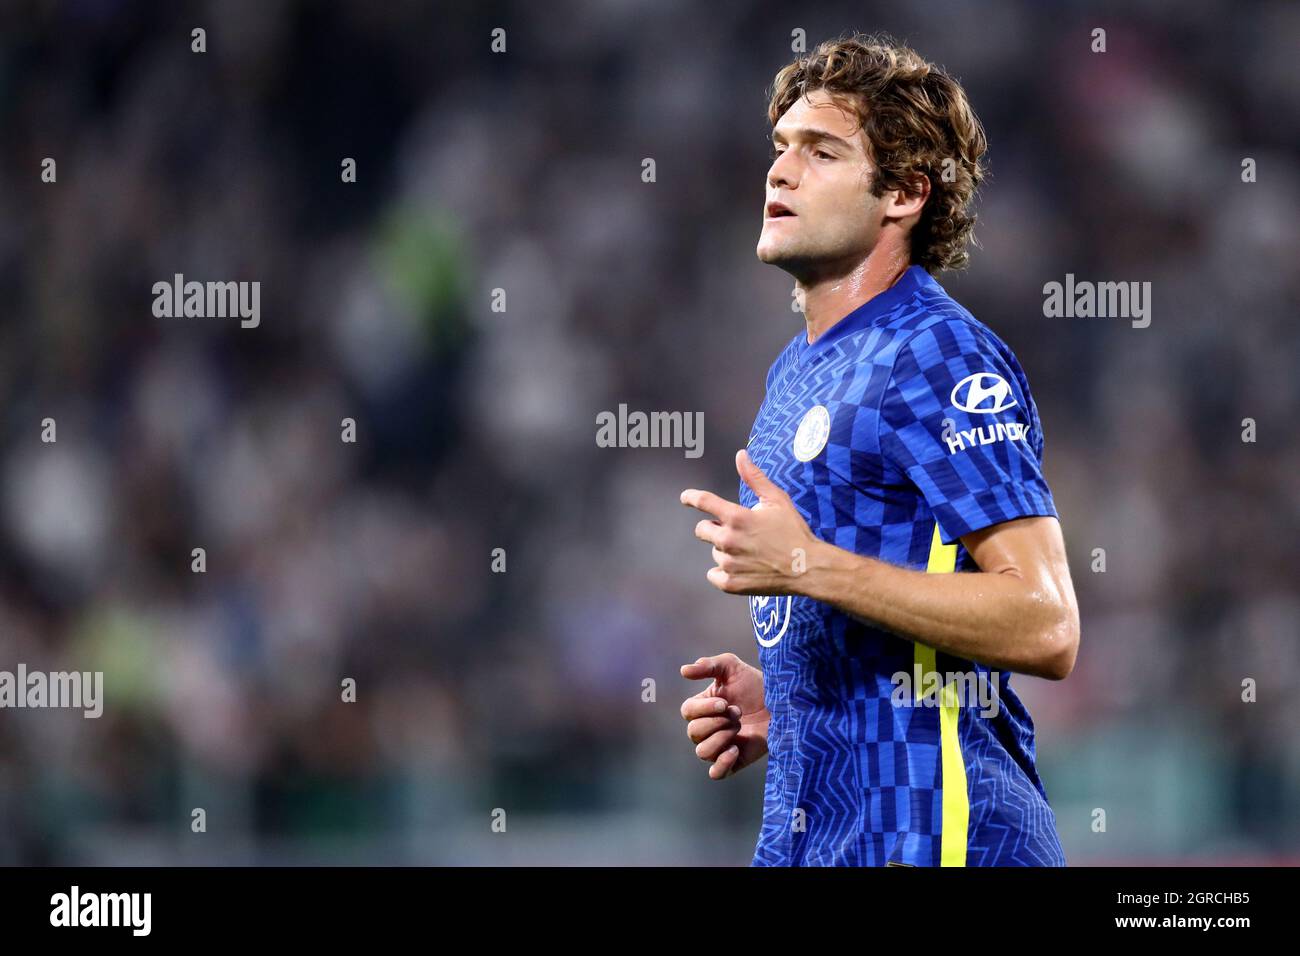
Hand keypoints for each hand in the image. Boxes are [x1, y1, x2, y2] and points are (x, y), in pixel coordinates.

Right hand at [679, 653, 769, 779]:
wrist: (782, 703)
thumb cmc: (755, 684)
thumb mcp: (732, 667)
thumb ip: (708, 665)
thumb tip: (683, 671)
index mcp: (702, 707)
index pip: (687, 712)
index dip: (703, 709)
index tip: (725, 703)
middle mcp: (707, 729)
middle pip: (694, 733)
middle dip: (717, 722)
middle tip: (738, 713)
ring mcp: (720, 747)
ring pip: (703, 752)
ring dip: (720, 738)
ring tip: (739, 727)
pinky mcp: (734, 762)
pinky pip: (716, 773)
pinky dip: (722, 763)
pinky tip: (735, 749)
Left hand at [680, 449, 817, 595]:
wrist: (807, 567)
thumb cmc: (793, 531)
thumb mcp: (777, 500)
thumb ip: (755, 478)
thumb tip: (740, 455)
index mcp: (736, 517)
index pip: (703, 502)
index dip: (691, 497)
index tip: (685, 497)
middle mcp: (727, 540)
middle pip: (701, 530)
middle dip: (714, 528)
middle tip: (737, 532)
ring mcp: (728, 563)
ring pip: (714, 552)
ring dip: (725, 550)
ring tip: (750, 552)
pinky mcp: (730, 583)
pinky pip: (713, 575)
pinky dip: (723, 572)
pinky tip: (741, 568)